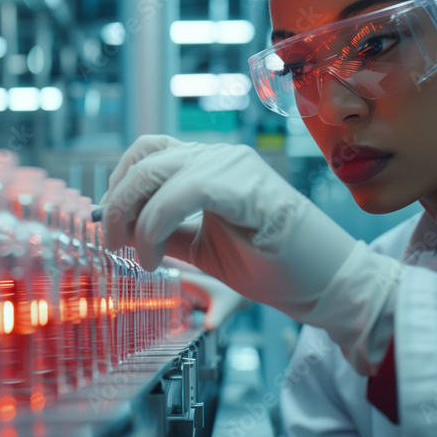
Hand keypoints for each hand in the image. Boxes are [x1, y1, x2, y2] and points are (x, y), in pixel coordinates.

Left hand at [101, 135, 403, 374]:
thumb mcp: (202, 248)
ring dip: (131, 214)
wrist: (326, 283)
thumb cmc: (273, 266)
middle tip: (110, 245)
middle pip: (144, 159)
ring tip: (133, 254)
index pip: (147, 153)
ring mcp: (235, 165)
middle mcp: (221, 156)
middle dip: (116, 204)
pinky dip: (154, 224)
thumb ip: (166, 232)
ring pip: (156, 172)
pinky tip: (153, 258)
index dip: (118, 186)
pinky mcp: (246, 184)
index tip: (109, 229)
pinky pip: (182, 192)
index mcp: (211, 165)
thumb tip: (119, 228)